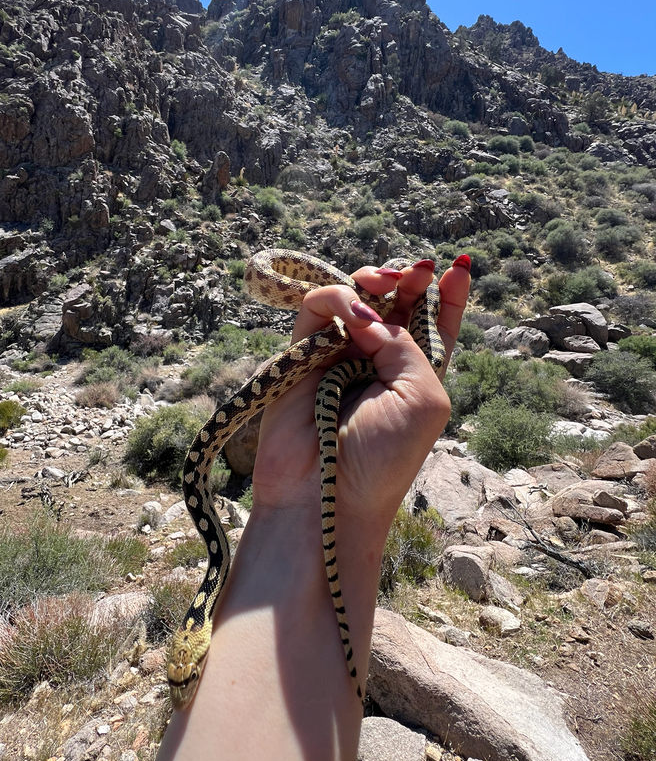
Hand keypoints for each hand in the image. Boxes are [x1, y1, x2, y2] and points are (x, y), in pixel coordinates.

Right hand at [251, 258, 470, 536]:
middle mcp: (378, 362)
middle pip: (395, 302)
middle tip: (420, 269)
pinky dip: (336, 299)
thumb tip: (370, 314)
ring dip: (372, 280)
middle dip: (409, 279)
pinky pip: (316, 309)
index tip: (458, 266)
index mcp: (416, 375)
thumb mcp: (423, 396)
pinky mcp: (300, 354)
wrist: (325, 493)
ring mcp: (338, 355)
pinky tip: (355, 314)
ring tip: (384, 282)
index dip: (446, 295)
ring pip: (353, 297)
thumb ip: (407, 344)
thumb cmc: (384, 457)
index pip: (433, 325)